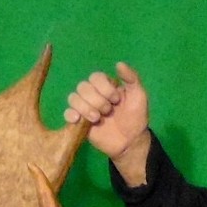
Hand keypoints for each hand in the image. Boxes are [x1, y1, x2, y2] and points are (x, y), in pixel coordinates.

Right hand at [65, 62, 151, 185]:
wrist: (131, 142)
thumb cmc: (136, 118)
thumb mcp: (139, 96)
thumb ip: (131, 78)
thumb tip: (118, 64)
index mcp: (106, 86)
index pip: (95, 77)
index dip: (104, 88)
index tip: (116, 100)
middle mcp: (93, 95)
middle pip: (83, 87)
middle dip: (96, 99)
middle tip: (108, 111)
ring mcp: (85, 108)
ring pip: (73, 98)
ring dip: (85, 107)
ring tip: (97, 118)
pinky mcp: (80, 123)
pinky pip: (67, 113)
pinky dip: (70, 114)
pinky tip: (79, 119)